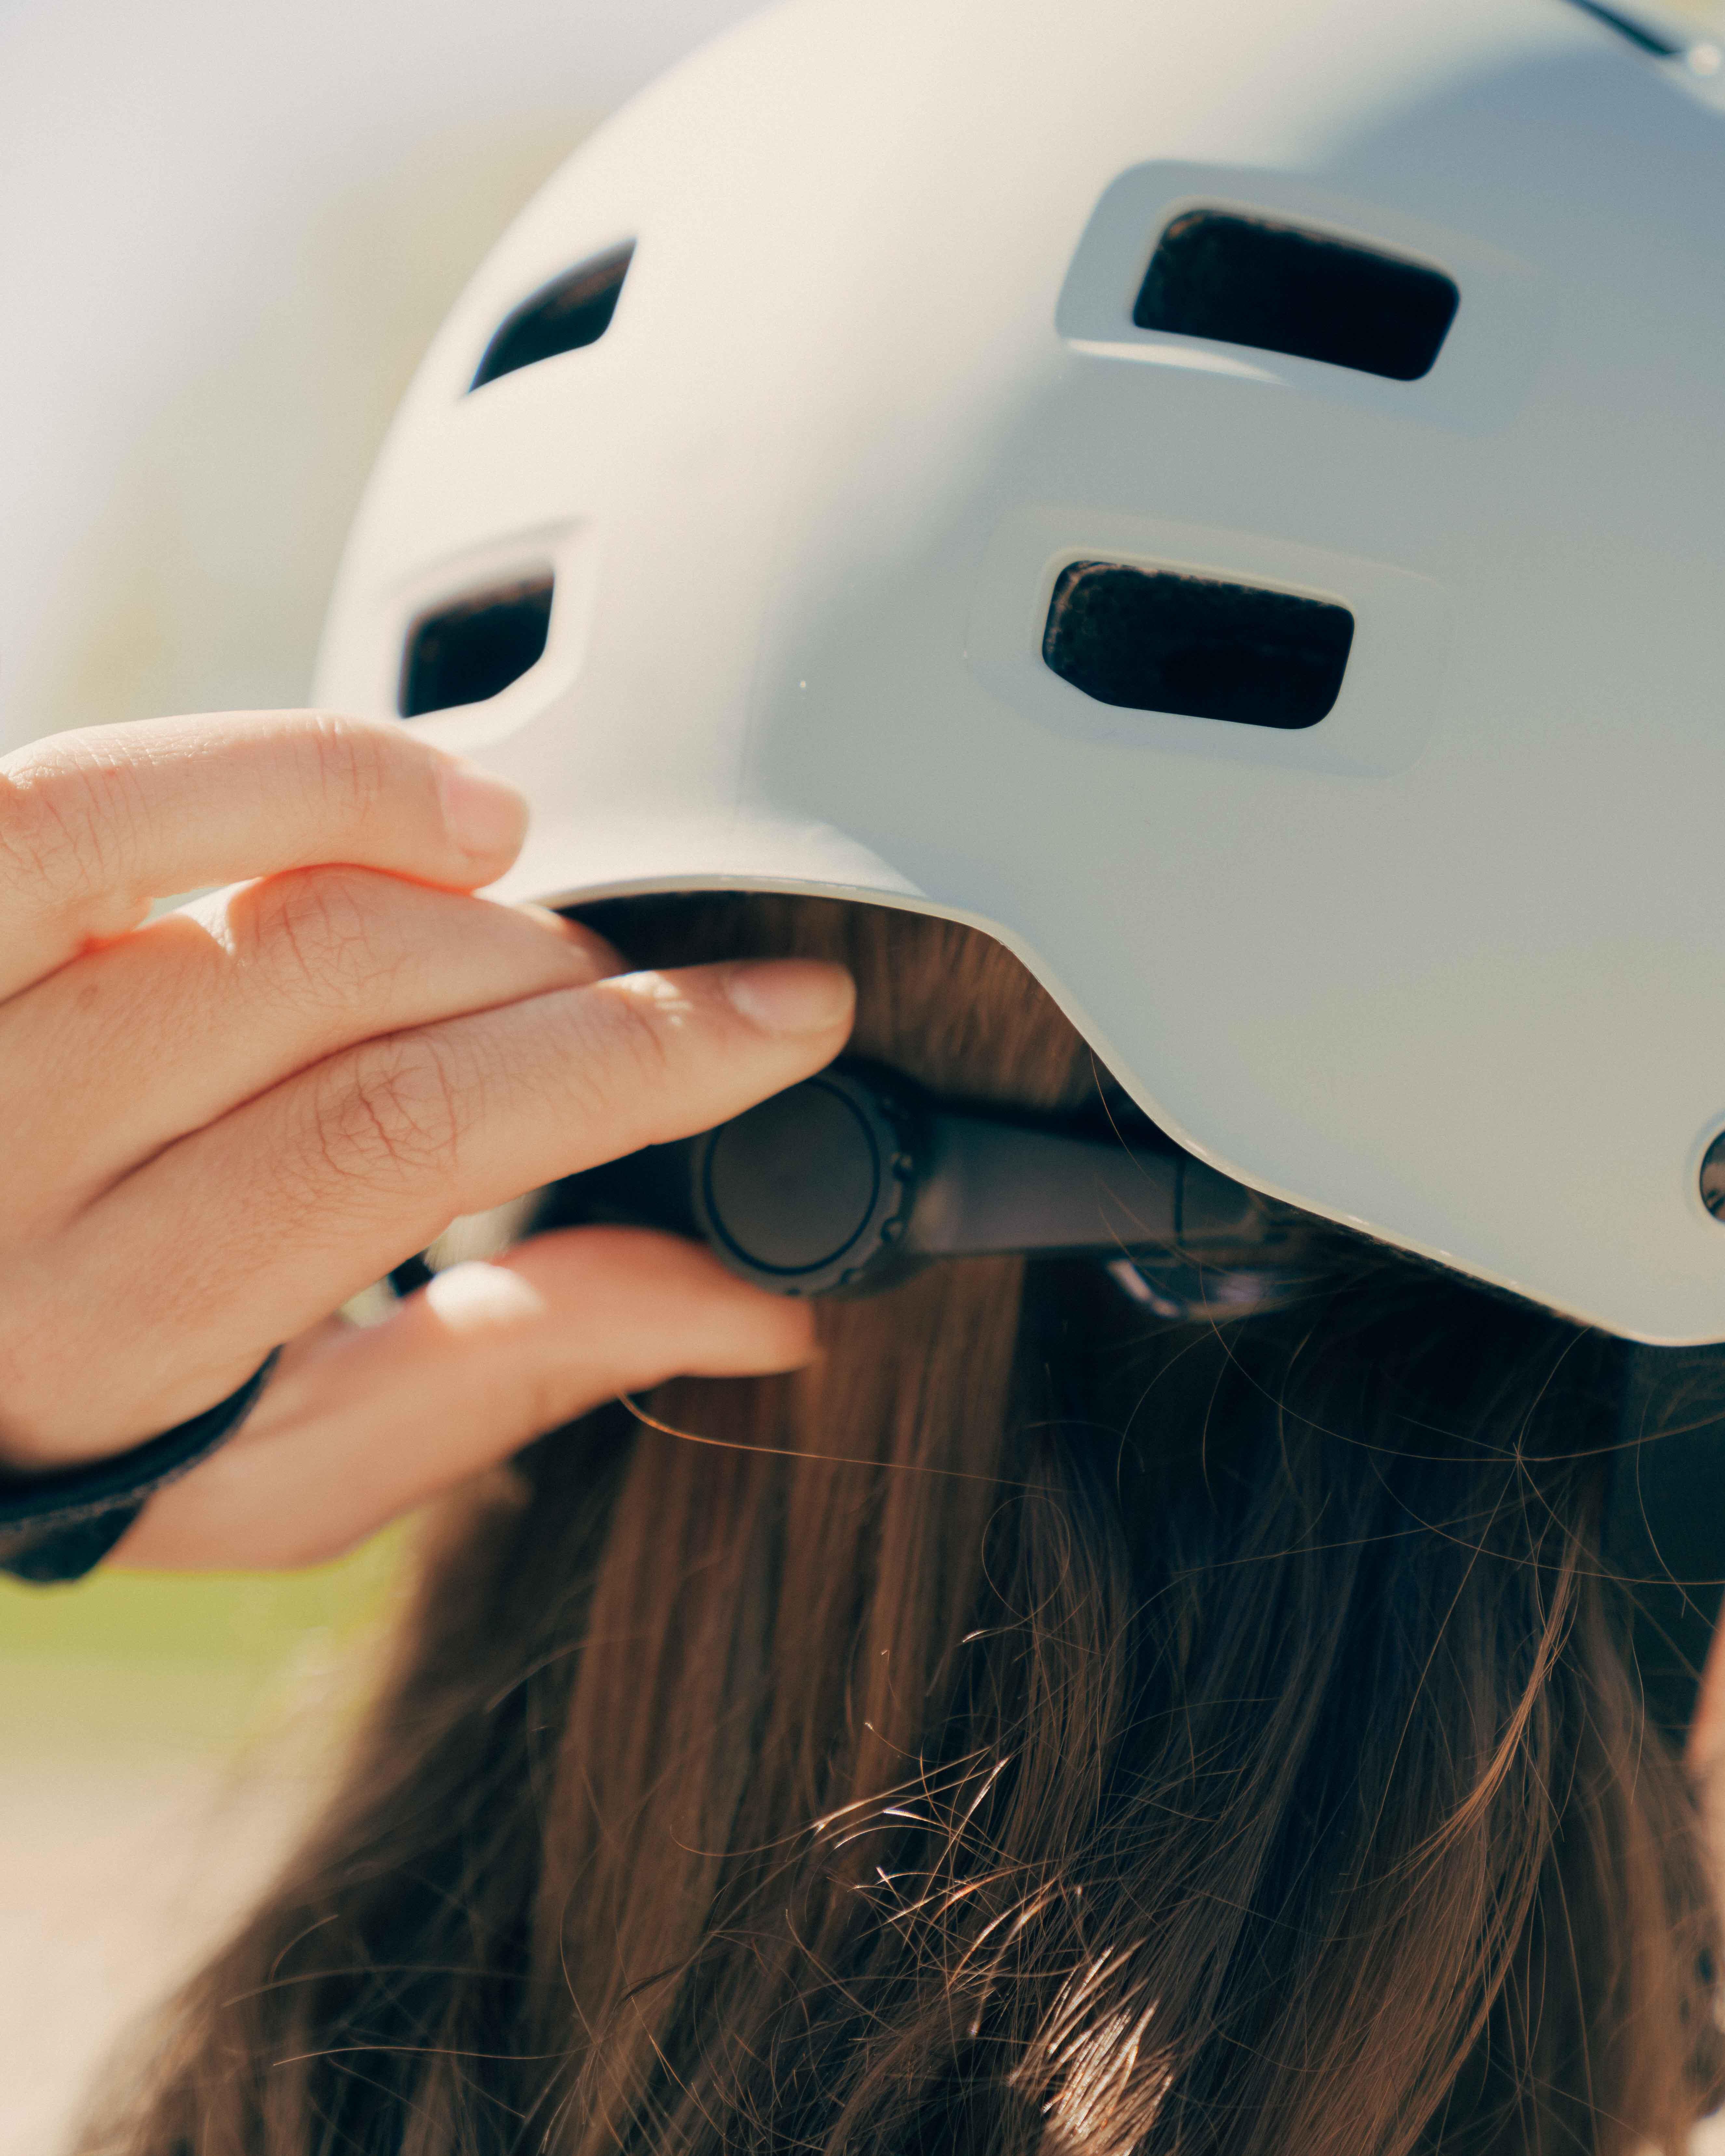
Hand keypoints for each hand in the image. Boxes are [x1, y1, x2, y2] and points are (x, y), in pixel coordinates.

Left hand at [0, 709, 852, 1566]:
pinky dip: (300, 769)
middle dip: (553, 977)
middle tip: (624, 1004)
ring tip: (527, 891)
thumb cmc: (81, 1435)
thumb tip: (746, 1305)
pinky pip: (104, 788)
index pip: (409, 1135)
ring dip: (449, 871)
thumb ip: (496, 1377)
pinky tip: (427, 808)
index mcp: (116, 1335)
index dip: (629, 1056)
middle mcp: (4, 1175)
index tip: (787, 1016)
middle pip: (350, 987)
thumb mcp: (281, 1469)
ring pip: (250, 878)